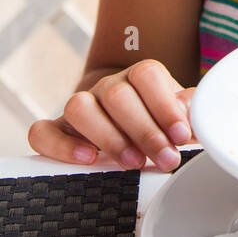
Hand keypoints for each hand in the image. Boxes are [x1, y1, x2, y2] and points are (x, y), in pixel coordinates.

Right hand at [28, 60, 197, 170]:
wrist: (128, 128)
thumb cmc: (159, 124)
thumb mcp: (180, 117)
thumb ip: (190, 112)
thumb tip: (194, 112)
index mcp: (139, 77)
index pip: (147, 74)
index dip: (165, 104)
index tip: (181, 135)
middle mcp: (107, 87)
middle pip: (117, 95)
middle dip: (145, 131)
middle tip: (165, 159)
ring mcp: (80, 107)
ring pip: (79, 107)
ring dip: (109, 138)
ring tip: (132, 162)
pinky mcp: (57, 132)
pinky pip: (42, 132)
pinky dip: (61, 146)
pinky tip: (88, 159)